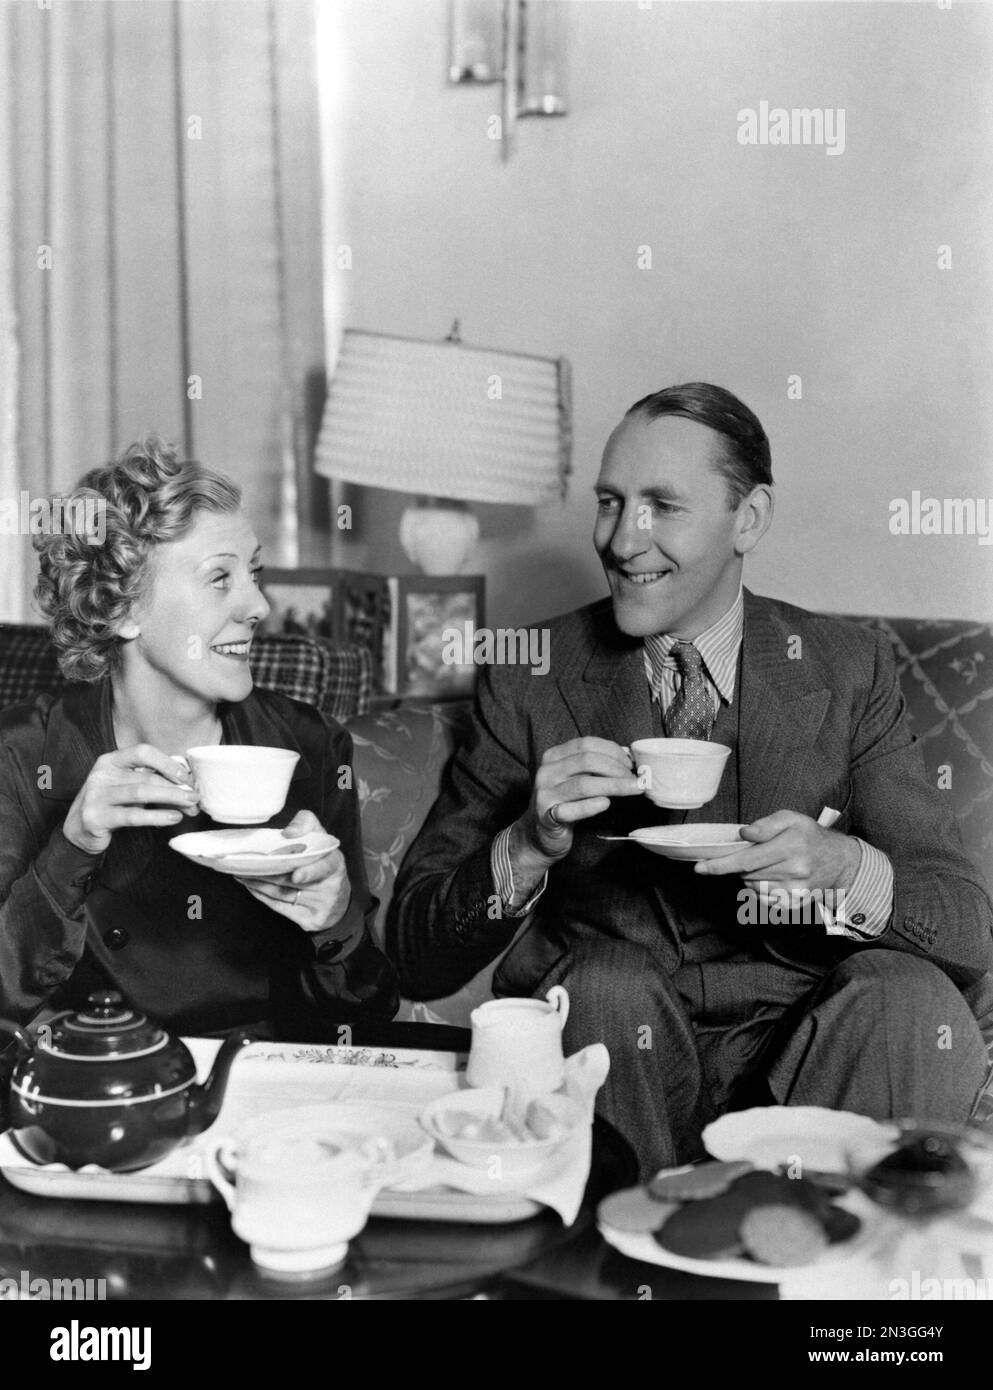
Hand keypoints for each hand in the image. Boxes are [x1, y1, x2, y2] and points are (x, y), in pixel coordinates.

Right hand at [62, 745, 200, 855]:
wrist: (78, 831)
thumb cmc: (111, 805)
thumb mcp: (128, 788)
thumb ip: (152, 783)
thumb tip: (189, 788)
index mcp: (110, 760)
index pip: (143, 752)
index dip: (167, 763)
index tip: (186, 777)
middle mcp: (101, 774)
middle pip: (147, 776)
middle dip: (176, 788)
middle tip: (195, 798)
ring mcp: (96, 795)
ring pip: (142, 793)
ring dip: (171, 799)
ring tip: (190, 807)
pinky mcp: (96, 817)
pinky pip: (133, 815)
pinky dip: (157, 816)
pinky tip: (173, 817)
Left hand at [234, 810, 350, 933]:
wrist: (339, 901)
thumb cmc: (323, 864)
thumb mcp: (321, 839)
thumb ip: (306, 825)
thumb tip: (289, 833)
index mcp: (335, 864)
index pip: (325, 866)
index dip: (310, 872)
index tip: (296, 875)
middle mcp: (331, 887)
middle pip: (292, 881)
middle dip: (267, 873)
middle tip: (245, 865)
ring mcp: (320, 906)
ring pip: (281, 894)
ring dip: (257, 882)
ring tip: (240, 872)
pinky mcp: (309, 921)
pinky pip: (279, 907)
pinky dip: (261, 895)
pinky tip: (250, 885)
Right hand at [515, 737, 641, 862]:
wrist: (538, 835)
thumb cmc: (564, 803)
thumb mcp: (575, 779)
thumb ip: (593, 768)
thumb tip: (628, 760)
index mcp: (553, 757)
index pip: (586, 744)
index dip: (612, 751)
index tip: (630, 764)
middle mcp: (546, 772)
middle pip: (587, 761)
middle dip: (617, 768)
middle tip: (636, 780)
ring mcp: (545, 794)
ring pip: (583, 784)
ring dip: (614, 786)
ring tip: (633, 790)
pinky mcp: (547, 817)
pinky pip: (572, 810)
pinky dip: (591, 806)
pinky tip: (606, 803)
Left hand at [694, 809, 860, 902]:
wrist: (839, 862)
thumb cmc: (810, 836)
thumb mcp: (791, 818)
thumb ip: (766, 825)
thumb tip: (744, 834)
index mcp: (791, 847)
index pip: (747, 859)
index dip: (721, 864)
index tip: (700, 868)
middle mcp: (794, 871)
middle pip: (746, 874)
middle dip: (739, 865)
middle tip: (753, 854)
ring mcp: (795, 891)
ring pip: (752, 887)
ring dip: (750, 876)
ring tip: (769, 864)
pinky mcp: (794, 904)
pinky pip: (762, 899)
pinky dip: (760, 888)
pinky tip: (773, 877)